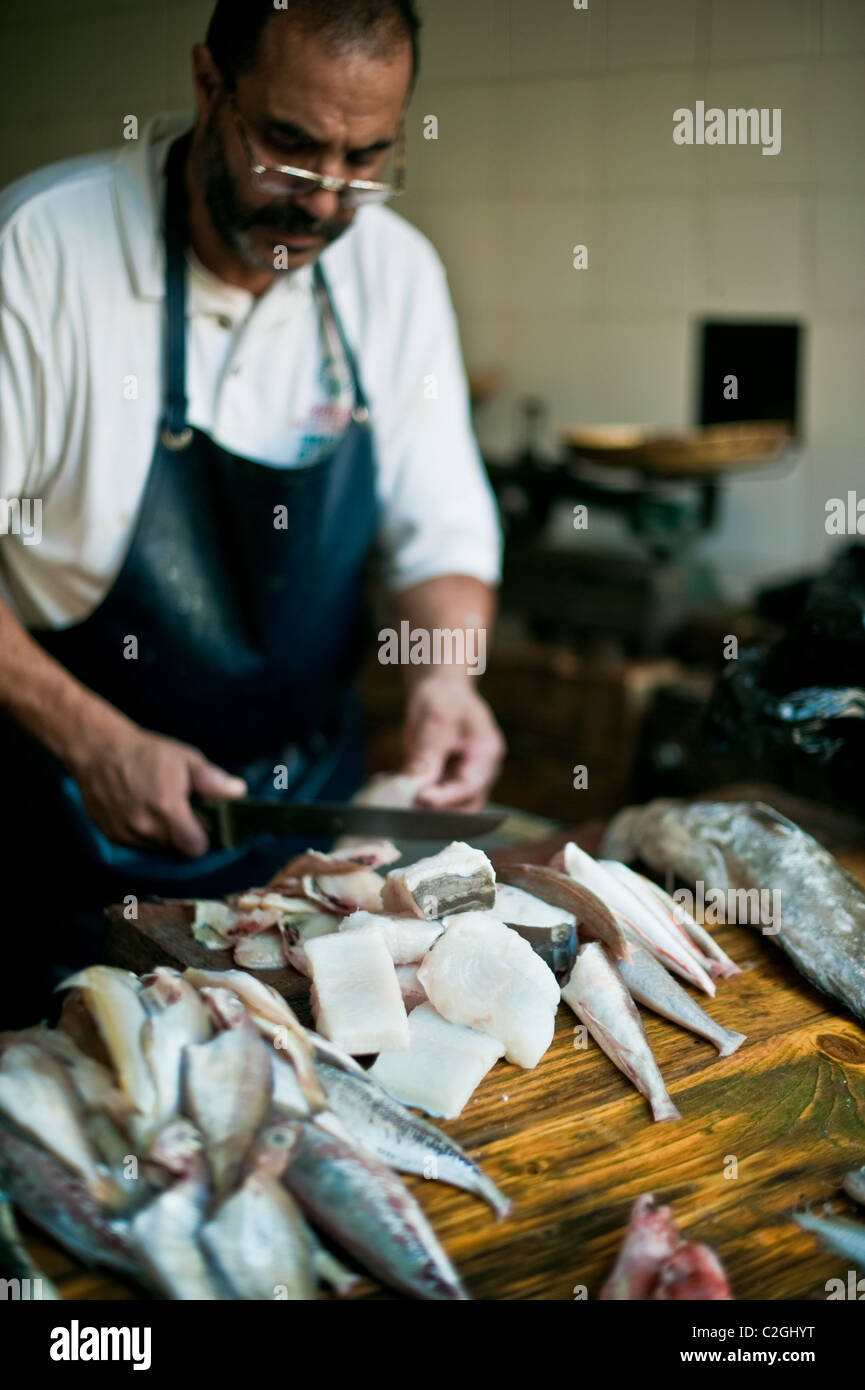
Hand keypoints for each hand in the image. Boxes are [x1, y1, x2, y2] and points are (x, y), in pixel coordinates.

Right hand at [68, 715, 245, 856]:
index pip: (195, 848)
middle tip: (179, 812)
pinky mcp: (111, 835)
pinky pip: (136, 845)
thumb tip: (238, 792)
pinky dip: (142, 834)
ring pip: (156, 849)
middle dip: (182, 835)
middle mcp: (146, 828)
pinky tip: (140, 811)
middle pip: (176, 850)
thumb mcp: (185, 759)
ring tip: (158, 809)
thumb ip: (212, 781)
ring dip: (162, 836)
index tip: (201, 825)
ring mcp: (126, 833)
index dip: (202, 838)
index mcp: (168, 810)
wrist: (99, 750)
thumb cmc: (146, 752)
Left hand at [401, 673, 504, 810]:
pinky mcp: (442, 781)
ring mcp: (460, 778)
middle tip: (404, 803)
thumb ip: (430, 752)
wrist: (439, 691)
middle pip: (463, 807)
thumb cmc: (444, 697)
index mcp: (486, 754)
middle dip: (435, 810)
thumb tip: (418, 783)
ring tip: (389, 790)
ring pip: (444, 808)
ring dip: (417, 805)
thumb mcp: (437, 718)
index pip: (471, 786)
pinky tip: (384, 781)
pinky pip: (427, 796)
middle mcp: (478, 772)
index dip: (447, 797)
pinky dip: (407, 794)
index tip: (421, 797)